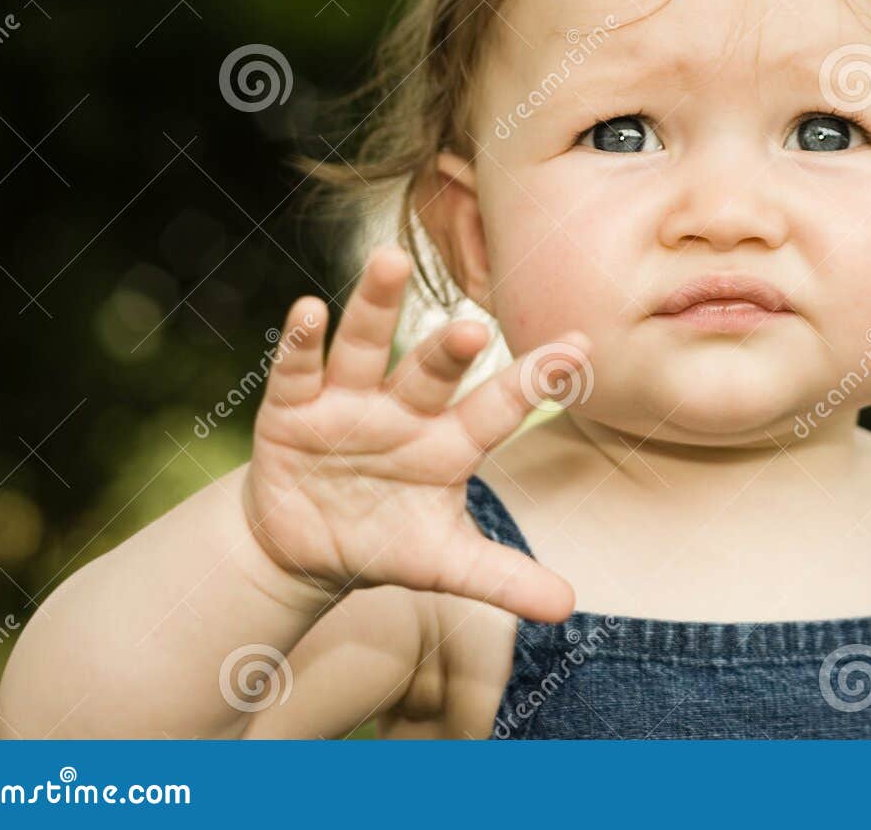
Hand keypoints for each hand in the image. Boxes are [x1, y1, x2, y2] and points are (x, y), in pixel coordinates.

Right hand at [241, 243, 588, 621]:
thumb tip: (569, 606)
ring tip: (388, 262)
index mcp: (449, 443)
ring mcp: (347, 403)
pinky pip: (297, 370)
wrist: (306, 547)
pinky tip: (309, 310)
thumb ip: (502, 577)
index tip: (578, 350)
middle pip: (430, 371)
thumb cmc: (386, 539)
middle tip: (471, 327)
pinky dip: (301, 342)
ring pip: (365, 347)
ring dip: (375, 306)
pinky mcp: (292, 410)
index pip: (499, 408)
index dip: (535, 380)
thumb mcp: (443, 563)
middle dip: (447, 349)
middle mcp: (404, 410)